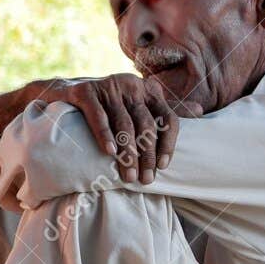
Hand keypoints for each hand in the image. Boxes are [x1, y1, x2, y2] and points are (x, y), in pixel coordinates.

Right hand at [34, 75, 202, 183]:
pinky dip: (105, 134)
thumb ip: (165, 109)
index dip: (167, 143)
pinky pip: (98, 116)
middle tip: (145, 179)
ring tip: (127, 176)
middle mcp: (130, 84)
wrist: (63, 90)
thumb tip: (201, 111)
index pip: (167, 117)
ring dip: (127, 153)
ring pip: (124, 123)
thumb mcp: (137, 104)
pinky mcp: (84, 91)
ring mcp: (107, 86)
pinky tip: (110, 152)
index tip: (163, 166)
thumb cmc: (106, 103)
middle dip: (146, 155)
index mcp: (147, 89)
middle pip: (146, 124)